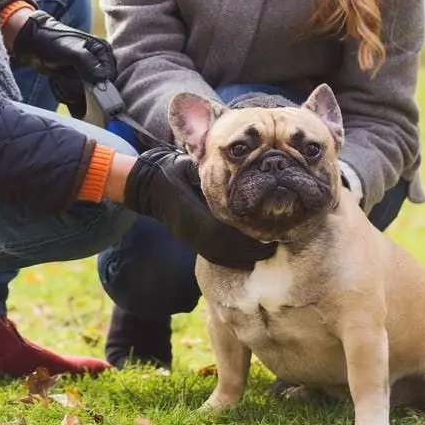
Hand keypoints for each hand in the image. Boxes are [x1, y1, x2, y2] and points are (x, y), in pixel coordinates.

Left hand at [11, 10, 117, 116]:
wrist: (33, 43)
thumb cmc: (54, 42)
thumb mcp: (73, 52)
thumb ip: (89, 65)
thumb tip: (103, 80)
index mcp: (103, 51)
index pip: (109, 76)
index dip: (98, 84)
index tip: (83, 83)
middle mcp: (98, 62)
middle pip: (99, 86)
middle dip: (82, 87)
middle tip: (67, 76)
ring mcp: (87, 72)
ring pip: (87, 91)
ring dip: (72, 88)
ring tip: (61, 75)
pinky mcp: (77, 78)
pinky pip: (77, 92)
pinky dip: (68, 89)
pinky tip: (59, 79)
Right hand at [121, 147, 275, 268]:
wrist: (148, 186)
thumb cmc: (171, 172)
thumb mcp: (189, 167)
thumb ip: (208, 172)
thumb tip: (236, 166)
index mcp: (192, 213)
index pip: (224, 232)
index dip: (247, 237)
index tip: (269, 235)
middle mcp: (193, 231)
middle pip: (227, 249)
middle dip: (252, 250)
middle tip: (276, 245)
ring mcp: (191, 239)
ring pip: (222, 256)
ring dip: (245, 256)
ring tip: (268, 251)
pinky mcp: (192, 242)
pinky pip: (215, 256)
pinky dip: (234, 258)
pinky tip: (249, 256)